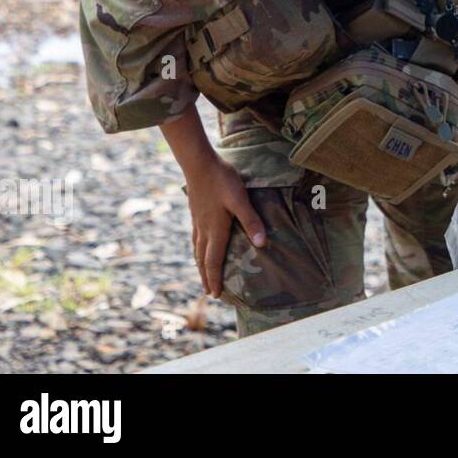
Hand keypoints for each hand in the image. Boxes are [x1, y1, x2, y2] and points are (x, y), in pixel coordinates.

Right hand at [185, 156, 266, 298]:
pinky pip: (195, 238)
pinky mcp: (196, 213)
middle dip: (206, 277)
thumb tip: (261, 244)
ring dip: (200, 265)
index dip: (215, 278)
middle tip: (209, 293)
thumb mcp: (240, 199)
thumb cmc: (222, 179)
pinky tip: (199, 246)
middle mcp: (204, 229)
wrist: (199, 163)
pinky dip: (197, 250)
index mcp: (215, 229)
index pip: (214, 260)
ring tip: (203, 275)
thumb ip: (251, 221)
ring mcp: (198, 221)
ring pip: (197, 249)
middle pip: (203, 259)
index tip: (215, 294)